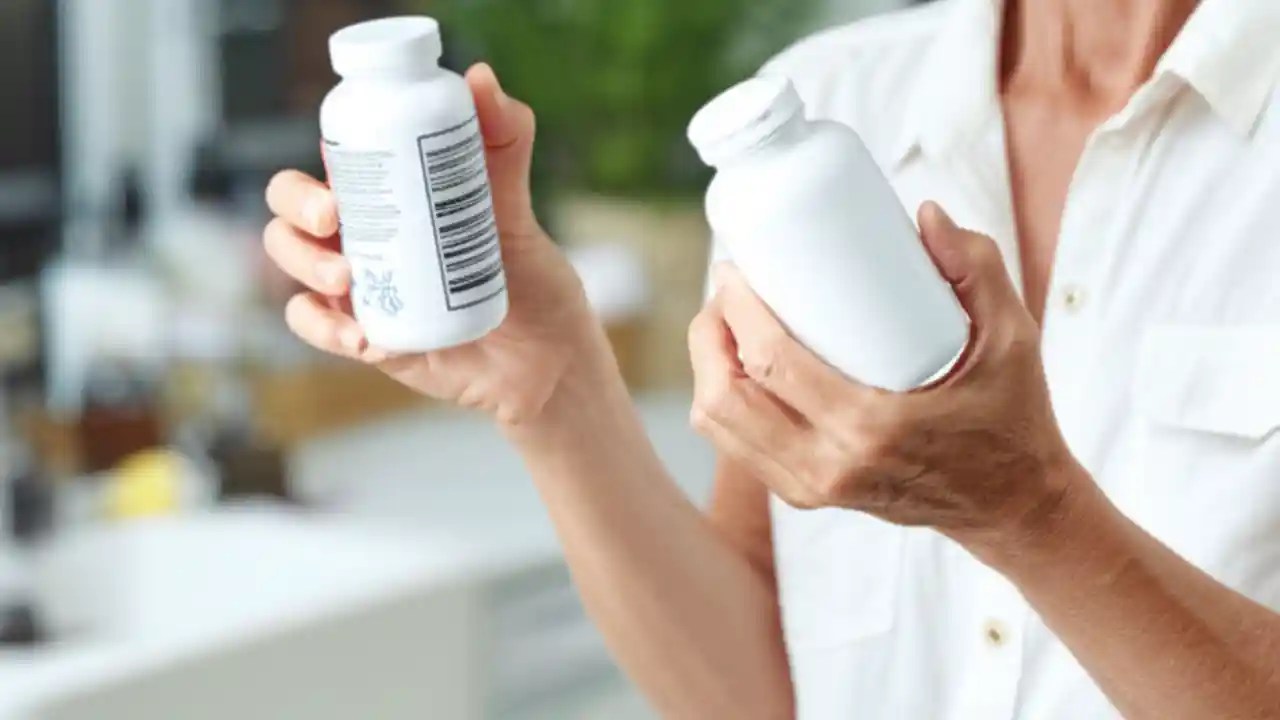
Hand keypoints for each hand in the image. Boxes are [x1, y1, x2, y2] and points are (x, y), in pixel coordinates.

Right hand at [263, 64, 596, 425]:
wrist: (544, 361)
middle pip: (288, 206)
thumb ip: (504, 143)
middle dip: (295, 205)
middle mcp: (361, 235)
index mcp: (388, 195)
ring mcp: (356, 285)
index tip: (338, 168)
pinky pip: (312, 324)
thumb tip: (481, 78)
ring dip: (302, 261)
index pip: (331, 162)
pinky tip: (362, 335)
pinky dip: (323, 326)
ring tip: (346, 277)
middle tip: (333, 218)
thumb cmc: (531, 279)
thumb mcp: (515, 208)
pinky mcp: (361, 334)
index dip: (318, 158)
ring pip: (289, 259)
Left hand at [687, 203, 1085, 552]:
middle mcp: (830, 466)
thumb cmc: (1012, 416)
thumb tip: (923, 213)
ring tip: (726, 323)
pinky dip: (722, 403)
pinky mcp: (807, 497)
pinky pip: (738, 448)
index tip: (735, 269)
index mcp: (871, 428)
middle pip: (725, 398)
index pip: (771, 365)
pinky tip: (735, 366)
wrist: (1013, 505)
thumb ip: (977, 267)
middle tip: (727, 291)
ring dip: (708, 368)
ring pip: (720, 426)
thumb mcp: (1012, 337)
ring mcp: (813, 490)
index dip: (737, 310)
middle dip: (710, 334)